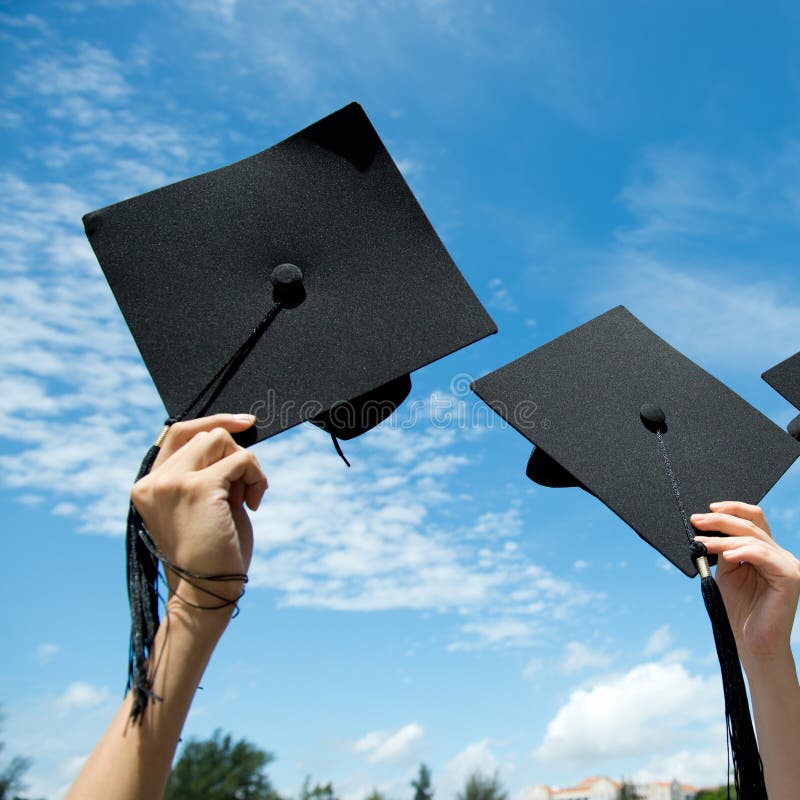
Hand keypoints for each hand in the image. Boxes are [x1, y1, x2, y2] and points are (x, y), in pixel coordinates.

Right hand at [131, 414, 266, 608]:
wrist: (207, 591)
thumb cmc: (211, 554)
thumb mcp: (202, 505)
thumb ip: (207, 472)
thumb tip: (234, 436)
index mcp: (148, 485)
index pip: (178, 433)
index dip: (212, 422)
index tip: (244, 423)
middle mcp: (154, 481)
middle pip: (205, 435)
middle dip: (234, 456)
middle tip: (241, 492)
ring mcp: (172, 482)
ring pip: (222, 440)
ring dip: (245, 467)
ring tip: (244, 500)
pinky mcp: (198, 487)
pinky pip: (242, 458)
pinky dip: (257, 477)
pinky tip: (252, 504)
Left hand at [691, 501, 799, 661]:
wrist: (750, 642)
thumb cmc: (738, 609)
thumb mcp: (726, 572)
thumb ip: (723, 550)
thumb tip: (706, 529)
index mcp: (766, 551)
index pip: (753, 520)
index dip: (732, 509)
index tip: (707, 510)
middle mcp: (779, 554)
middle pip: (751, 525)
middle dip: (720, 521)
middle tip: (697, 521)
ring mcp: (787, 564)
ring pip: (753, 539)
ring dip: (723, 539)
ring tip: (701, 543)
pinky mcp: (790, 577)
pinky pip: (764, 556)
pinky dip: (742, 552)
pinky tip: (726, 556)